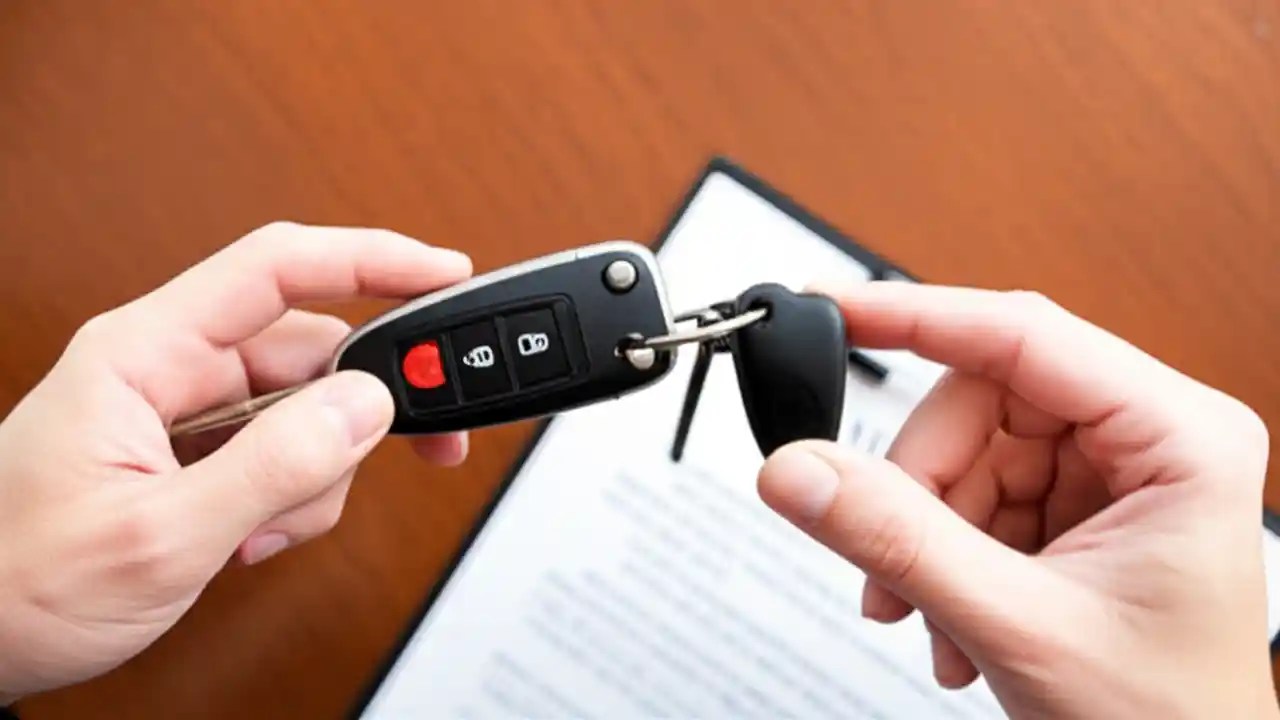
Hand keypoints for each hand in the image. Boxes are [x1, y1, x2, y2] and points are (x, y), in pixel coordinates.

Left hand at [0, 222, 472, 700]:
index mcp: (143, 353)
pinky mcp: (202, 455)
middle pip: (310, 349)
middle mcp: (170, 370)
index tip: (443, 273)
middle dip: (365, 404)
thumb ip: (272, 465)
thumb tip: (364, 405)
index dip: (370, 259)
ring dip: (318, 473)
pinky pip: (287, 454)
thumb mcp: (157, 535)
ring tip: (266, 526)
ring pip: (309, 412)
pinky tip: (250, 536)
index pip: (276, 270)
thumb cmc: (13, 582)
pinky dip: (296, 498)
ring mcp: (188, 414)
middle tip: (426, 441)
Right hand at [758, 283, 1274, 718]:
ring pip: (965, 449)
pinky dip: (940, 553)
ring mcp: (1111, 474)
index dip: (916, 316)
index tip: (834, 308)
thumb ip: (897, 540)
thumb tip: (799, 467)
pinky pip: (972, 494)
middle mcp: (1149, 438)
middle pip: (982, 398)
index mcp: (1179, 436)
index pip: (1023, 335)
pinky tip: (952, 618)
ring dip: (923, 532)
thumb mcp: (1019, 624)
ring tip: (929, 613)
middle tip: (889, 558)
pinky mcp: (1075, 510)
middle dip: (920, 483)